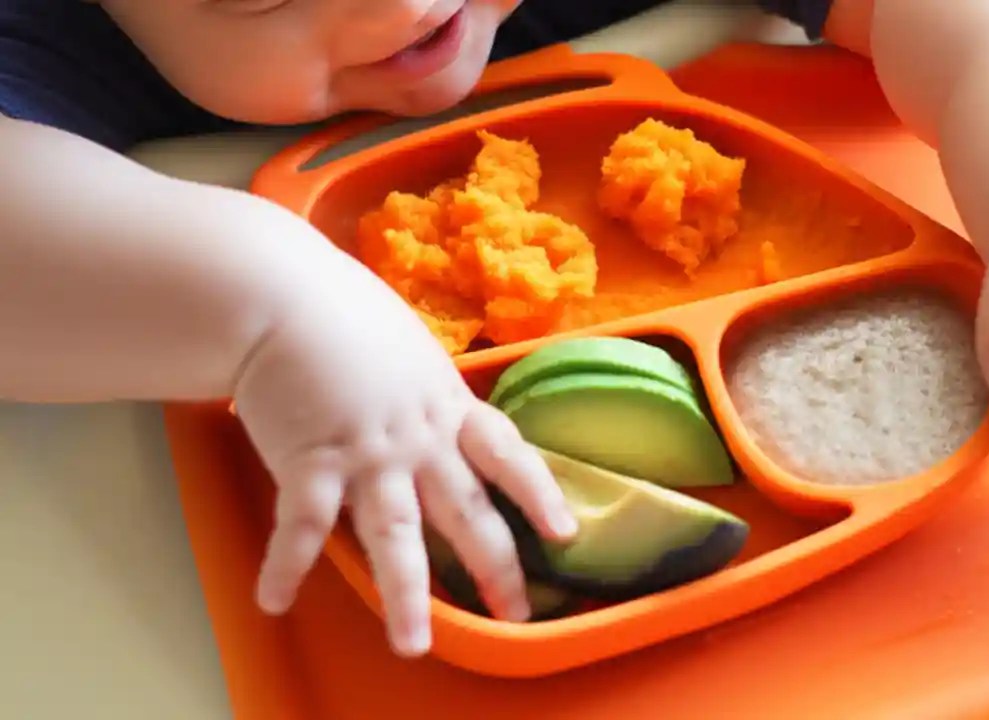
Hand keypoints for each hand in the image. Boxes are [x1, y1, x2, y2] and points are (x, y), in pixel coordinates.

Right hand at [230, 255, 577, 657]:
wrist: (284, 296)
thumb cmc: (349, 316)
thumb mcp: (414, 354)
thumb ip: (435, 399)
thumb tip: (452, 424)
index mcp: (449, 407)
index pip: (509, 456)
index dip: (541, 495)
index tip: (568, 533)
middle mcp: (419, 440)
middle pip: (467, 512)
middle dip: (495, 567)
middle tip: (516, 614)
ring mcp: (367, 455)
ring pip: (396, 535)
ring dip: (405, 595)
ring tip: (413, 644)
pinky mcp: (310, 462)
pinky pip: (301, 526)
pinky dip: (285, 565)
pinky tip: (274, 601)